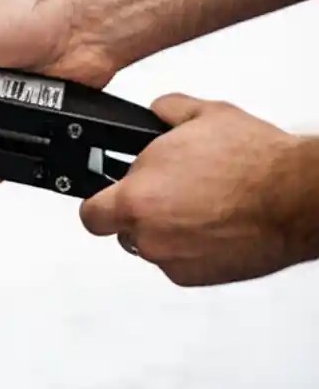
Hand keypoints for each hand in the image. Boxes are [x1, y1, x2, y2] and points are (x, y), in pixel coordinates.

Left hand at [80, 94, 318, 286]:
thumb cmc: (254, 163)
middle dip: (139, 212)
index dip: (98, 203)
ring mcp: (172, 259)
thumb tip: (156, 111)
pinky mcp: (197, 277)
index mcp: (136, 198)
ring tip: (197, 206)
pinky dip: (190, 248)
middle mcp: (148, 235)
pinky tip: (212, 225)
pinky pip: (179, 262)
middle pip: (123, 229)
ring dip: (166, 230)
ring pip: (153, 246)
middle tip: (166, 194)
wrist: (297, 198)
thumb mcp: (202, 115)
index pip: (90, 213)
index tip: (107, 196)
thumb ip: (165, 111)